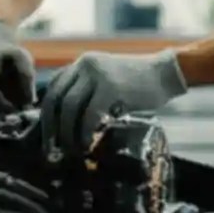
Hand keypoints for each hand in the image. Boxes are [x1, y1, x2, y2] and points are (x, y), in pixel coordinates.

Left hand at [40, 50, 187, 152]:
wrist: (166, 74)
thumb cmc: (139, 83)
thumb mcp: (108, 82)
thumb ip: (89, 94)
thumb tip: (69, 123)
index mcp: (82, 63)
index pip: (54, 87)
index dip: (47, 113)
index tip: (47, 134)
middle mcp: (85, 64)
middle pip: (55, 97)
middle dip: (50, 126)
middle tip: (51, 148)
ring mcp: (97, 74)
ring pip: (68, 107)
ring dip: (66, 132)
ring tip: (70, 149)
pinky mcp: (110, 87)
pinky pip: (89, 114)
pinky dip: (84, 132)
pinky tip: (87, 143)